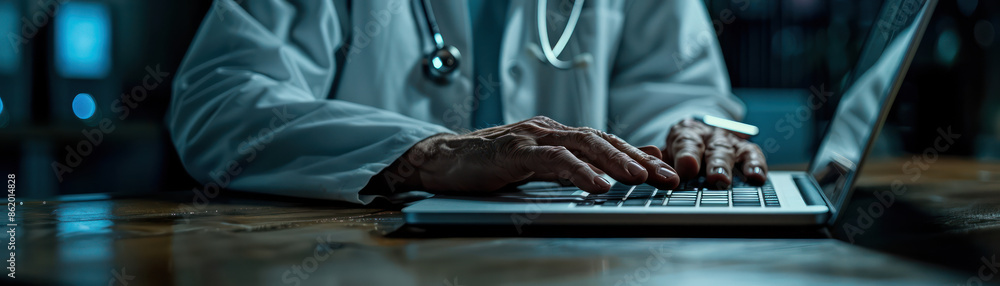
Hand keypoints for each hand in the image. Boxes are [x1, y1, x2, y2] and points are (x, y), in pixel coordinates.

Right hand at [396, 116, 679, 193]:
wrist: (441, 161)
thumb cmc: (487, 167)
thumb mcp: (536, 168)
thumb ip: (571, 166)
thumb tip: (611, 173)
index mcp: (555, 135)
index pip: (604, 140)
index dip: (637, 154)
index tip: (666, 170)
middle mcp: (547, 131)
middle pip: (601, 138)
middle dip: (637, 158)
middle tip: (666, 177)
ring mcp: (531, 138)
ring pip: (583, 143)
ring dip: (615, 160)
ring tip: (640, 178)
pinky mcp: (514, 152)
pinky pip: (553, 160)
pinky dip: (579, 171)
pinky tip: (596, 184)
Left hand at [664, 118, 767, 188]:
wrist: (697, 136)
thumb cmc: (679, 153)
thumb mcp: (665, 155)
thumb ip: (659, 164)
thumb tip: (651, 174)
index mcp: (685, 133)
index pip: (686, 142)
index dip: (687, 155)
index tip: (687, 169)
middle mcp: (708, 134)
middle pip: (712, 148)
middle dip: (714, 164)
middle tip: (715, 179)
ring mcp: (727, 140)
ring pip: (730, 151)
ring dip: (731, 167)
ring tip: (732, 180)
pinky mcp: (744, 148)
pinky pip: (752, 154)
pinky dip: (756, 165)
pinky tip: (758, 178)